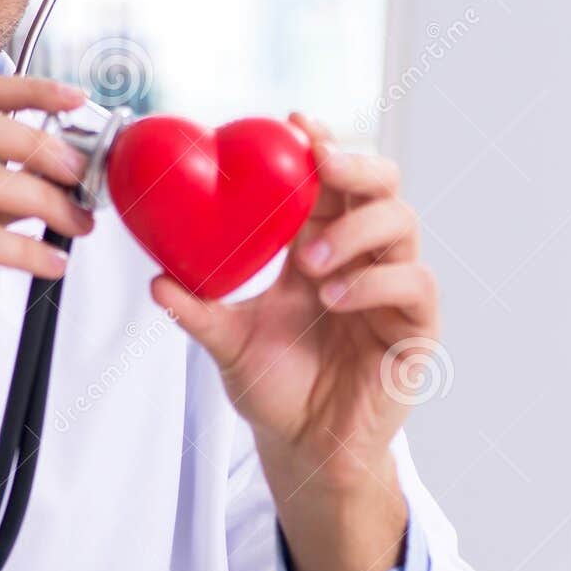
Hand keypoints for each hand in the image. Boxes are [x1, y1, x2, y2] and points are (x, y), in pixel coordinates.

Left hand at [149, 112, 438, 570]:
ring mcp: (392, 290)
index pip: (327, 181)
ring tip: (312, 261)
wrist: (305, 447)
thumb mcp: (227, 343)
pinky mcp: (415, 328)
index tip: (294, 123)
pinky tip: (334, 296)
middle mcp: (360, 258)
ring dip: (357, 231)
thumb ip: (197, 311)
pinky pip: (413, 284)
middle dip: (355, 163)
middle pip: (380, 184)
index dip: (318, 146)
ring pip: (402, 224)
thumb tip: (155, 281)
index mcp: (317, 245)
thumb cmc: (275, 386)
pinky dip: (374, 283)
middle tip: (322, 163)